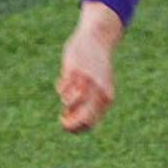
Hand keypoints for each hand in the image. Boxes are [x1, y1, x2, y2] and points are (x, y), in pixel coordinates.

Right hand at [56, 1, 123, 132]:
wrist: (98, 37)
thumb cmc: (98, 65)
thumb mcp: (101, 84)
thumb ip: (92, 101)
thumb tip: (72, 118)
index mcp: (107, 97)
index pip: (90, 123)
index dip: (77, 129)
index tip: (68, 126)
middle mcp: (98, 91)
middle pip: (81, 118)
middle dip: (69, 124)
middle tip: (62, 122)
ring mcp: (86, 81)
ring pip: (67, 102)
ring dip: (65, 99)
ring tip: (69, 88)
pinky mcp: (74, 71)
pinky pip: (62, 88)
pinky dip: (61, 86)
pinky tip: (67, 76)